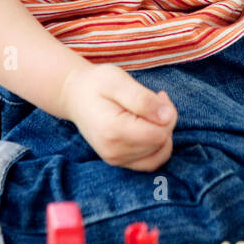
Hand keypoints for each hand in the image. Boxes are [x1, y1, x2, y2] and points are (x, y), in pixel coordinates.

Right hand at [59, 62, 177, 170]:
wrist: (75, 95)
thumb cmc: (97, 84)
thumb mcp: (118, 80)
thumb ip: (143, 99)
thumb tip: (166, 117)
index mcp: (113, 130)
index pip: (160, 133)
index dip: (168, 114)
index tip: (159, 95)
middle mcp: (114, 151)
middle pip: (161, 142)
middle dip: (165, 120)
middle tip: (154, 99)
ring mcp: (115, 159)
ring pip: (159, 153)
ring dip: (162, 132)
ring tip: (151, 112)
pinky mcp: (118, 162)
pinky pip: (150, 162)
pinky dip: (157, 146)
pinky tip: (150, 127)